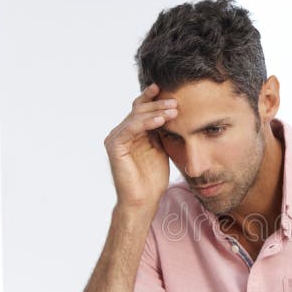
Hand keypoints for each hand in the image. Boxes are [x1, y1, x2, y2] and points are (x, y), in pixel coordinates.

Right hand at [104, 83, 175, 212]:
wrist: (144, 200)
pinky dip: (146, 123)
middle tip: (176, 101)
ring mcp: (116, 138)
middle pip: (139, 109)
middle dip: (158, 104)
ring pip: (136, 117)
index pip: (142, 109)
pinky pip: (131, 128)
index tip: (170, 90)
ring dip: (156, 111)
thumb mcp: (161, 149)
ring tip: (174, 110)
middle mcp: (121, 132)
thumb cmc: (153, 178)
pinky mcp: (114, 146)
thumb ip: (161, 131)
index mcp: (131, 132)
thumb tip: (172, 112)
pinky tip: (161, 120)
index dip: (153, 98)